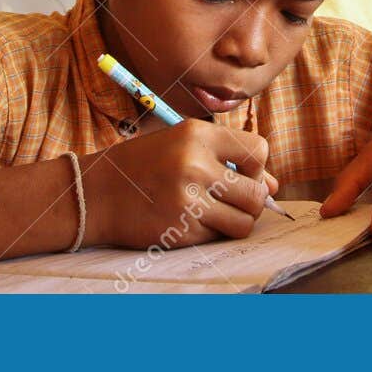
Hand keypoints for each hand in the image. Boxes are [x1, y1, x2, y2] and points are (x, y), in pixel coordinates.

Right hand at [79, 120, 278, 249]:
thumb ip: (229, 159)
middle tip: (234, 199)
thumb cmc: (146, 165)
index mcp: (197, 134)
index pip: (258, 150)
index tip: (242, 172)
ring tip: (217, 212)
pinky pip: (219, 236)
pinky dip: (212, 232)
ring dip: (237, 221)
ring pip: (245, 221)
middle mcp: (194, 164)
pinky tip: (191, 221)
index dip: (257, 166)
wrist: (97, 192)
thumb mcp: (184, 145)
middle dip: (252, 200)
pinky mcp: (180, 230)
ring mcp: (187, 200)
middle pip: (257, 192)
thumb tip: (274, 187)